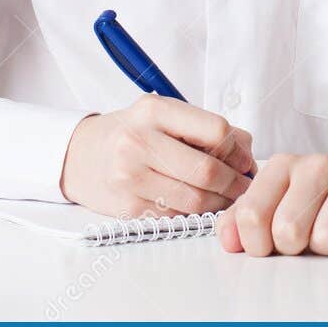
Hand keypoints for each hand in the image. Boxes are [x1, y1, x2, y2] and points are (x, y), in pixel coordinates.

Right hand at [59, 95, 254, 217]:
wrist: (80, 156)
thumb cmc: (132, 133)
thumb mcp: (164, 116)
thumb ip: (206, 129)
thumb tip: (246, 155)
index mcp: (153, 110)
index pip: (215, 130)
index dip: (237, 150)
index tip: (244, 160)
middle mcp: (138, 141)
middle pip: (207, 170)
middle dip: (235, 183)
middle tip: (244, 187)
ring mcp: (130, 176)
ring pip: (195, 200)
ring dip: (220, 203)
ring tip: (227, 198)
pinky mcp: (128, 207)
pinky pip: (176, 216)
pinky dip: (195, 214)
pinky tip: (199, 205)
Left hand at [217, 147, 327, 256]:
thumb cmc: (320, 196)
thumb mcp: (277, 200)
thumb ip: (243, 219)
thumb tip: (228, 241)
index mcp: (283, 166)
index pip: (252, 215)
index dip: (256, 244)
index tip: (267, 246)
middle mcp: (317, 166)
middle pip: (288, 232)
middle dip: (295, 249)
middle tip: (306, 239)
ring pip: (327, 239)